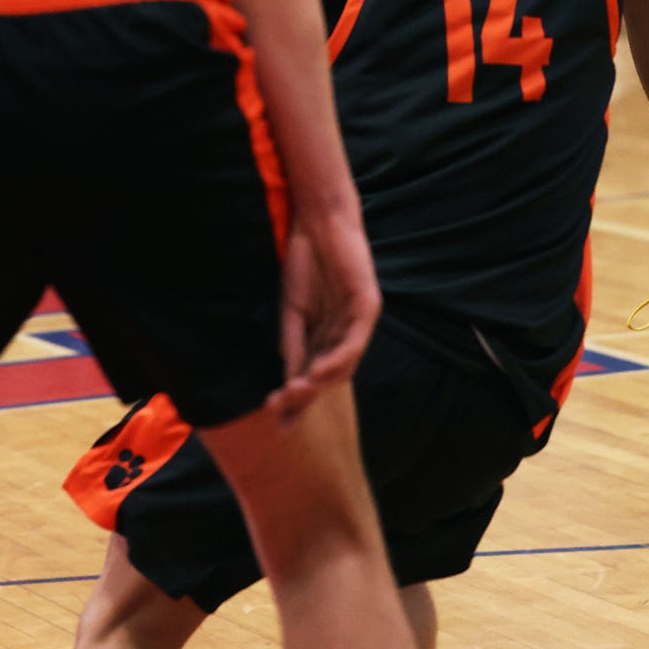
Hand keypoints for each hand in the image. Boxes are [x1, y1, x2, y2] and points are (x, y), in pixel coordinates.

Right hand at [270, 200, 378, 418]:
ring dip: (319, 381)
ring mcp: (359, 322)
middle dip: (305, 396)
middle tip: (281, 409)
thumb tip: (289, 382)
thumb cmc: (303, 260)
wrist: (318, 220)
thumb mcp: (292, 310)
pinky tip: (318, 370)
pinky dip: (337, 359)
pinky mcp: (369, 307)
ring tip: (296, 392)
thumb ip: (294, 343)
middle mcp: (345, 333)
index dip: (298, 402)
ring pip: (342, 365)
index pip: (313, 376)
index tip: (279, 427)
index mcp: (327, 335)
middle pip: (327, 376)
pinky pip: (354, 342)